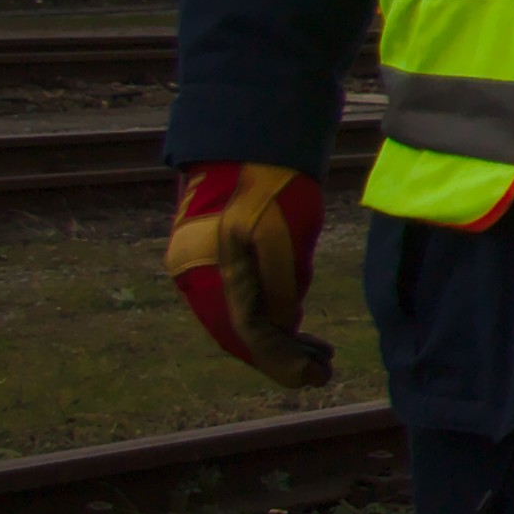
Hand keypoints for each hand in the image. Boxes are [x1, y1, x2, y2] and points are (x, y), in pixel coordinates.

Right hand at [167, 163, 333, 389]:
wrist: (245, 138)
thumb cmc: (273, 181)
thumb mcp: (288, 235)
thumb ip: (282, 284)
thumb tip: (282, 328)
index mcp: (212, 269)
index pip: (247, 334)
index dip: (282, 361)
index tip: (316, 376)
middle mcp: (192, 274)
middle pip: (237, 334)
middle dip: (279, 357)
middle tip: (321, 369)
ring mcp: (194, 266)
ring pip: (234, 321)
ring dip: (273, 341)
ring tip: (314, 352)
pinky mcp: (204, 259)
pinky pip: (230, 302)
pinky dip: (261, 318)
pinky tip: (290, 323)